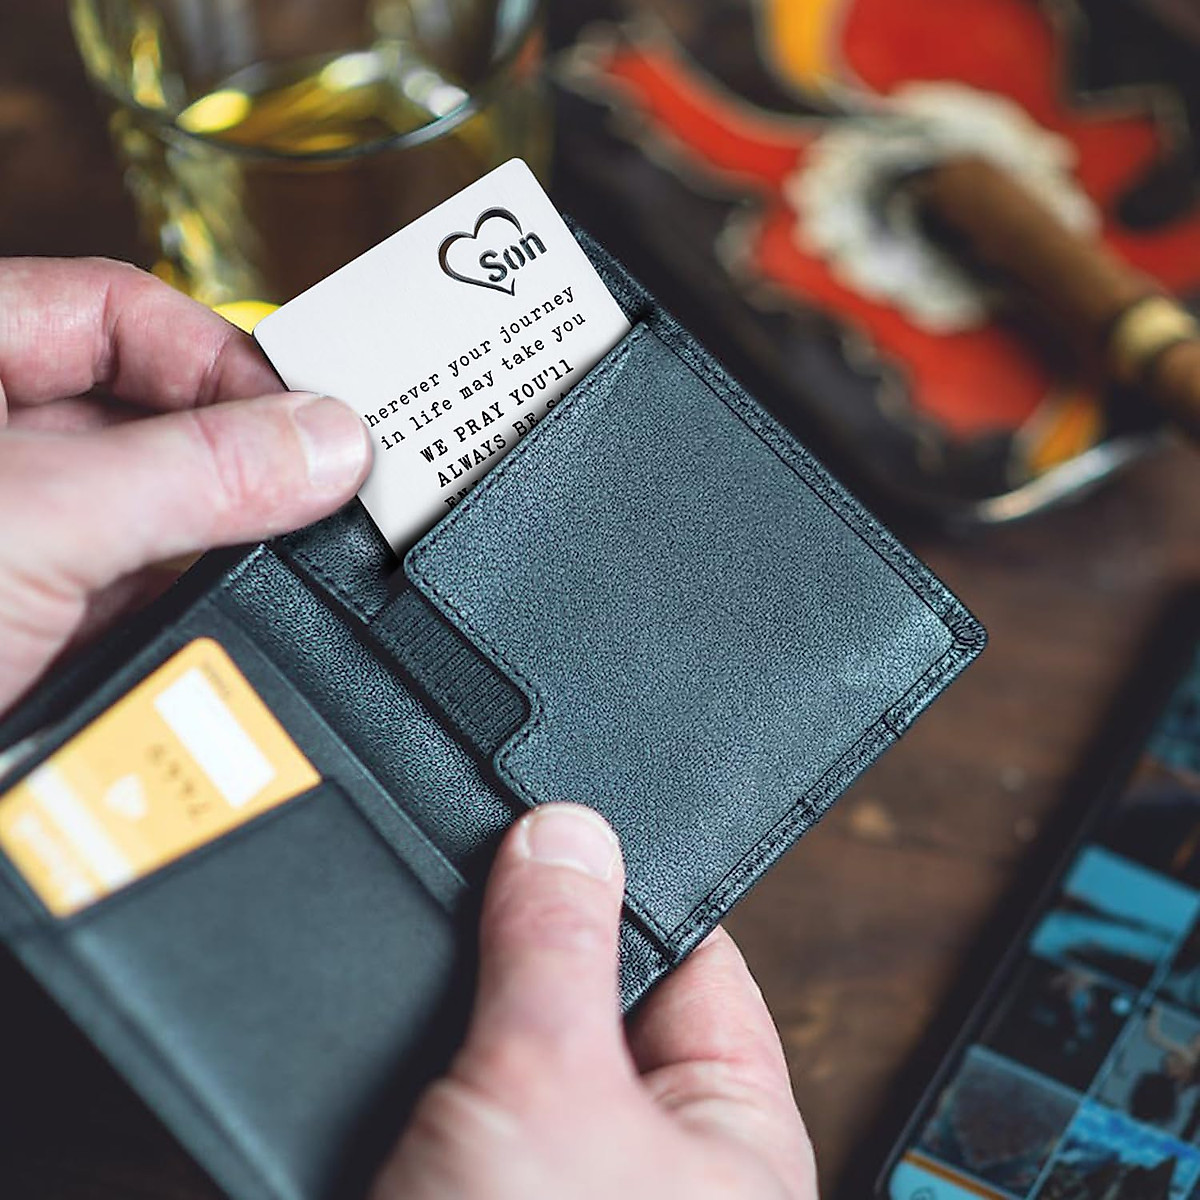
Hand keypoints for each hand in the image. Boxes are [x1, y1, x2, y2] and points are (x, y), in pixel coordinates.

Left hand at [0, 258, 369, 711]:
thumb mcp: (31, 524)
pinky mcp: (29, 622)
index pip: (114, 312)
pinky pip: (134, 593)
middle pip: (145, 414)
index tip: (303, 419)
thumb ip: (195, 475)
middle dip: (231, 455)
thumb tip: (323, 446)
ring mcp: (10, 539)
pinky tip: (213, 618)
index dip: (218, 356)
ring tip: (275, 554)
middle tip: (310, 488)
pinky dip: (184, 606)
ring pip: (149, 511)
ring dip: (214, 538)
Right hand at [373, 803, 817, 1199]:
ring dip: (461, 1003)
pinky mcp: (473, 1192)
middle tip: (474, 862)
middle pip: (594, 996)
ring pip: (512, 1046)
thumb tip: (566, 833)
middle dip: (531, 940)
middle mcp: (649, 1158)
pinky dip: (414, 1057)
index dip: (635, 880)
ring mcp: (558, 1178)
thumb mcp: (548, 1090)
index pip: (700, 958)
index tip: (573, 816)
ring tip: (415, 933)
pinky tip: (372, 1017)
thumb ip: (556, 951)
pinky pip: (452, 1093)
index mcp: (730, 1138)